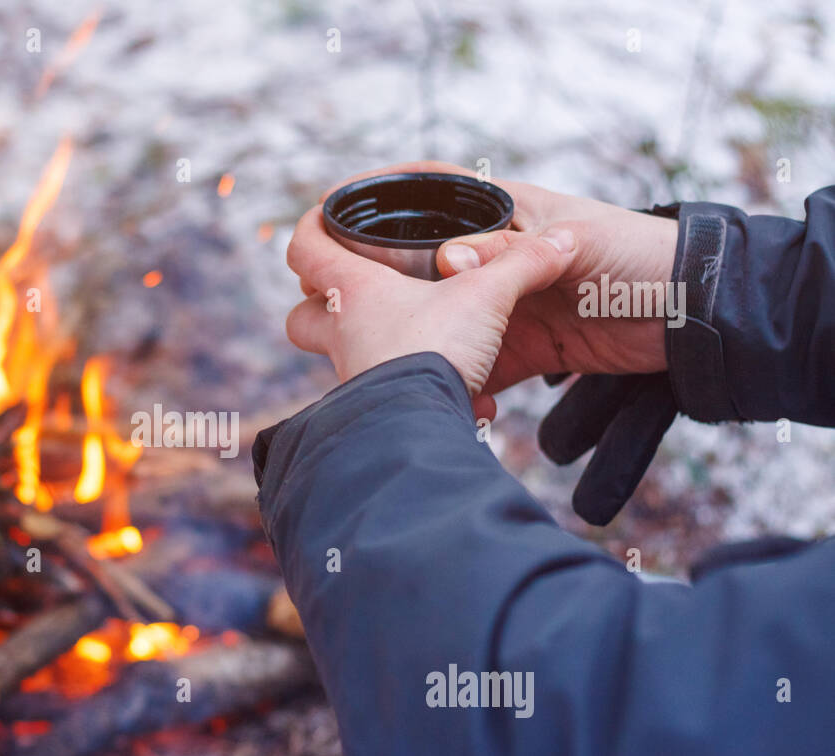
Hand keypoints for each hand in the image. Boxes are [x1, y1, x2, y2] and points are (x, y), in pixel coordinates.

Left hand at [285, 202, 578, 419]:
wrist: (418, 429)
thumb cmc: (436, 350)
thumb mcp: (485, 297)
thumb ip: (522, 265)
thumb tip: (564, 242)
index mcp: (354, 292)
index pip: (305, 247)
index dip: (312, 225)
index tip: (325, 215)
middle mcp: (343, 335)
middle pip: (302, 318)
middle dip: (318, 307)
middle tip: (356, 295)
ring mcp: (353, 379)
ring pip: (345, 362)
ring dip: (379, 354)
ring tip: (432, 351)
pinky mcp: (371, 415)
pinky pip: (388, 403)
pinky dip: (422, 400)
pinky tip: (470, 404)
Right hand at [311, 162, 678, 409]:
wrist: (694, 319)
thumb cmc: (642, 258)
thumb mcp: (578, 243)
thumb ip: (510, 253)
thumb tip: (447, 266)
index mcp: (504, 217)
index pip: (430, 197)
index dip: (381, 201)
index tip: (330, 215)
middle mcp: (491, 261)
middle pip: (415, 266)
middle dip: (375, 281)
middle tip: (333, 298)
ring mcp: (500, 308)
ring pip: (434, 321)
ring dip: (409, 339)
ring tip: (374, 355)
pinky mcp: (517, 351)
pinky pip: (470, 367)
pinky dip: (455, 383)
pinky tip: (442, 393)